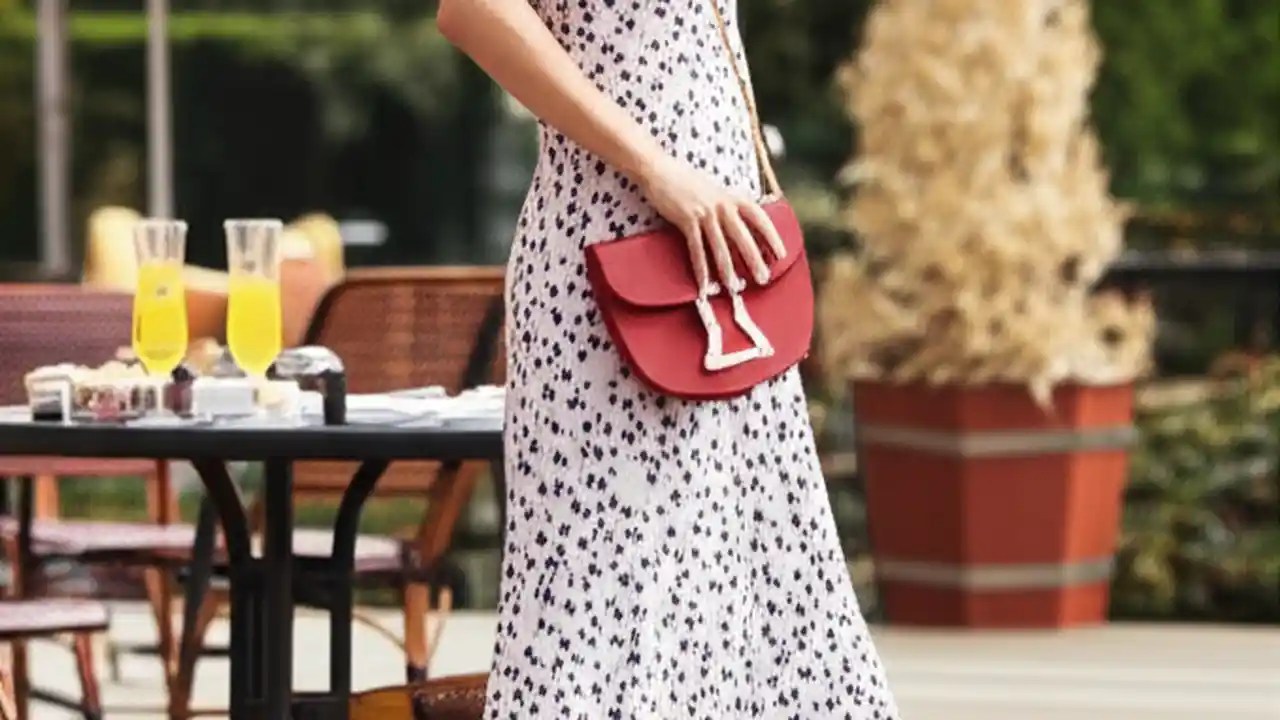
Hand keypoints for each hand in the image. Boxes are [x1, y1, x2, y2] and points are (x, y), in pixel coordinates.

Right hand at [636, 154, 785, 291]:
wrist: (660, 169)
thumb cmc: (685, 180)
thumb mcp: (713, 190)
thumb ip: (726, 206)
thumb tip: (736, 225)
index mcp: (732, 197)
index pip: (759, 218)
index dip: (772, 237)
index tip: (781, 255)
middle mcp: (722, 205)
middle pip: (743, 237)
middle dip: (754, 260)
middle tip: (764, 279)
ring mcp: (705, 213)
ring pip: (721, 247)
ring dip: (727, 270)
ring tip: (734, 287)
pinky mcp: (687, 220)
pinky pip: (697, 249)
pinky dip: (701, 268)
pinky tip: (704, 283)